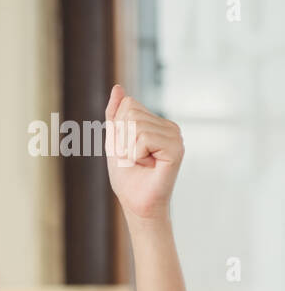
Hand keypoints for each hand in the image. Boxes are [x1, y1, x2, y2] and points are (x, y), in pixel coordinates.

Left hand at [104, 83, 182, 221]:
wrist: (136, 203)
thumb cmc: (126, 176)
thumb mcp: (114, 140)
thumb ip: (115, 114)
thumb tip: (118, 87)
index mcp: (157, 122)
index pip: (128, 104)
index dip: (117, 129)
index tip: (126, 149)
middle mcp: (169, 126)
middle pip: (130, 112)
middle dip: (121, 138)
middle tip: (132, 158)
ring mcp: (175, 136)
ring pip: (135, 125)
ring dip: (127, 148)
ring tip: (139, 162)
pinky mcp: (176, 148)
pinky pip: (143, 138)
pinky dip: (135, 154)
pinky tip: (146, 164)